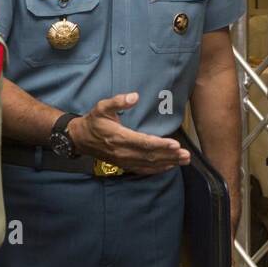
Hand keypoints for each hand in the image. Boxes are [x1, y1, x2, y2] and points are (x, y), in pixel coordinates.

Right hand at [68, 92, 190, 174]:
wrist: (80, 139)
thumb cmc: (94, 121)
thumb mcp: (102, 107)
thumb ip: (118, 101)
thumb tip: (134, 97)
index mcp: (119, 137)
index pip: (144, 143)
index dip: (161, 144)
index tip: (175, 144)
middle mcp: (123, 152)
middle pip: (150, 156)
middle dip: (170, 155)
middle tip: (186, 154)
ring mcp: (124, 160)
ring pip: (149, 164)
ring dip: (168, 163)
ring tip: (184, 160)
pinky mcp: (124, 165)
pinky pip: (143, 170)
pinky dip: (158, 169)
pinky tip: (170, 166)